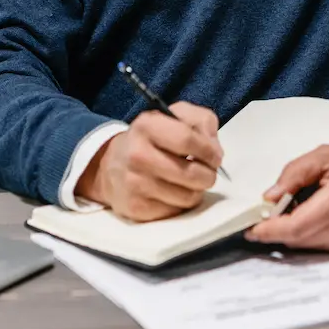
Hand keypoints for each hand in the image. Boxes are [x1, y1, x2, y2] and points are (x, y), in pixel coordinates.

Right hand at [76, 103, 222, 221]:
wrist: (112, 164)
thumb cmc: (154, 138)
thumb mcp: (176, 116)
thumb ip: (202, 122)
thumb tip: (214, 150)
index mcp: (148, 125)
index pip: (188, 140)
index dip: (209, 151)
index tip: (215, 157)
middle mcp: (137, 154)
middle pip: (191, 174)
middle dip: (208, 175)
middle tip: (207, 172)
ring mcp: (134, 183)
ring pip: (187, 197)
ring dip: (197, 190)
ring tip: (191, 181)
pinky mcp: (136, 207)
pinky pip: (175, 211)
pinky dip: (181, 203)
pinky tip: (175, 192)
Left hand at [246, 145, 328, 253]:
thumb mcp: (327, 155)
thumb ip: (295, 173)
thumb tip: (269, 197)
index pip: (292, 227)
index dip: (267, 230)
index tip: (249, 227)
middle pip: (295, 240)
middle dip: (274, 233)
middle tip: (259, 220)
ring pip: (306, 246)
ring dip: (289, 235)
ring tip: (279, 218)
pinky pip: (319, 247)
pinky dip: (305, 237)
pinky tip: (301, 221)